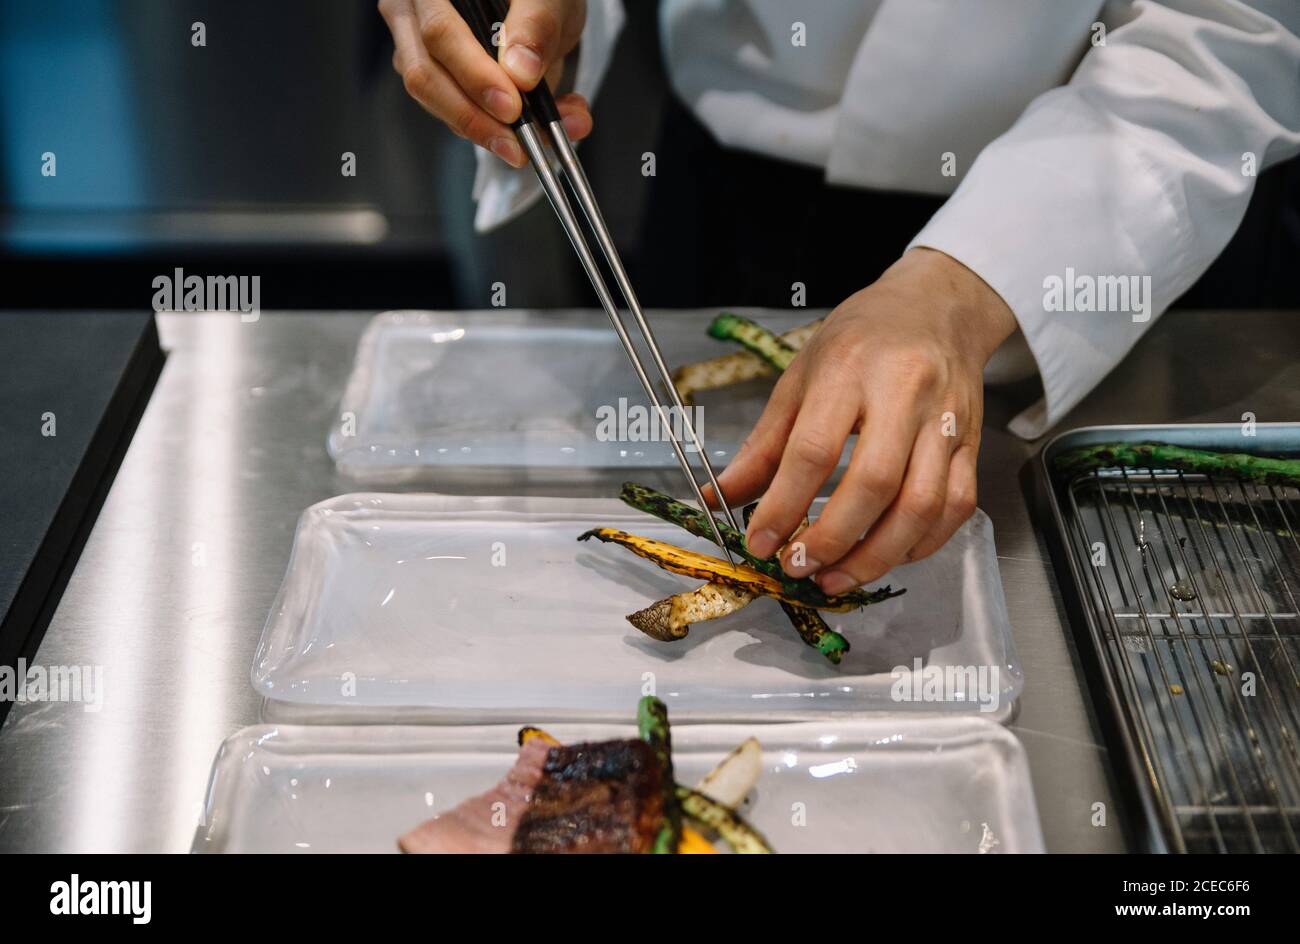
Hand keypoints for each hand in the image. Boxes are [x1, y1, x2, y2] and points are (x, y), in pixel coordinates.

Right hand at [378, 0, 592, 166]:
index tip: (511, 107)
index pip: (439, 34)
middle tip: (517, 143)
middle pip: (425, 77)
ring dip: (487, 133)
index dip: (473, 75)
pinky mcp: (437, 86)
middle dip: (474, 118)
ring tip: (536, 140)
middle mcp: (413, 19)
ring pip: (437, 105)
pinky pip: (457, 118)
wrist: (538, 10)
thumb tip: (521, 73)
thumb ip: (536, 26)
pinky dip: (497, 132)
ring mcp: (418, 54)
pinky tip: (538, 130)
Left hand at [711, 248, 1017, 593]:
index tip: (759, 542)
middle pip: (873, 484)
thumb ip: (763, 443)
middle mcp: (905, 394)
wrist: (937, 307)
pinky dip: (919, 545)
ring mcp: (946, 421)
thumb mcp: (800, 376)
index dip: (783, 506)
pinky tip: (884, 558)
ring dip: (875, 556)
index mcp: (849, 370)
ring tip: (835, 579)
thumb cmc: (862, 338)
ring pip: (920, 506)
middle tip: (797, 567)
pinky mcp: (972, 444)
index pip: (813, 450)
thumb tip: (721, 497)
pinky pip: (954, 508)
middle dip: (831, 539)